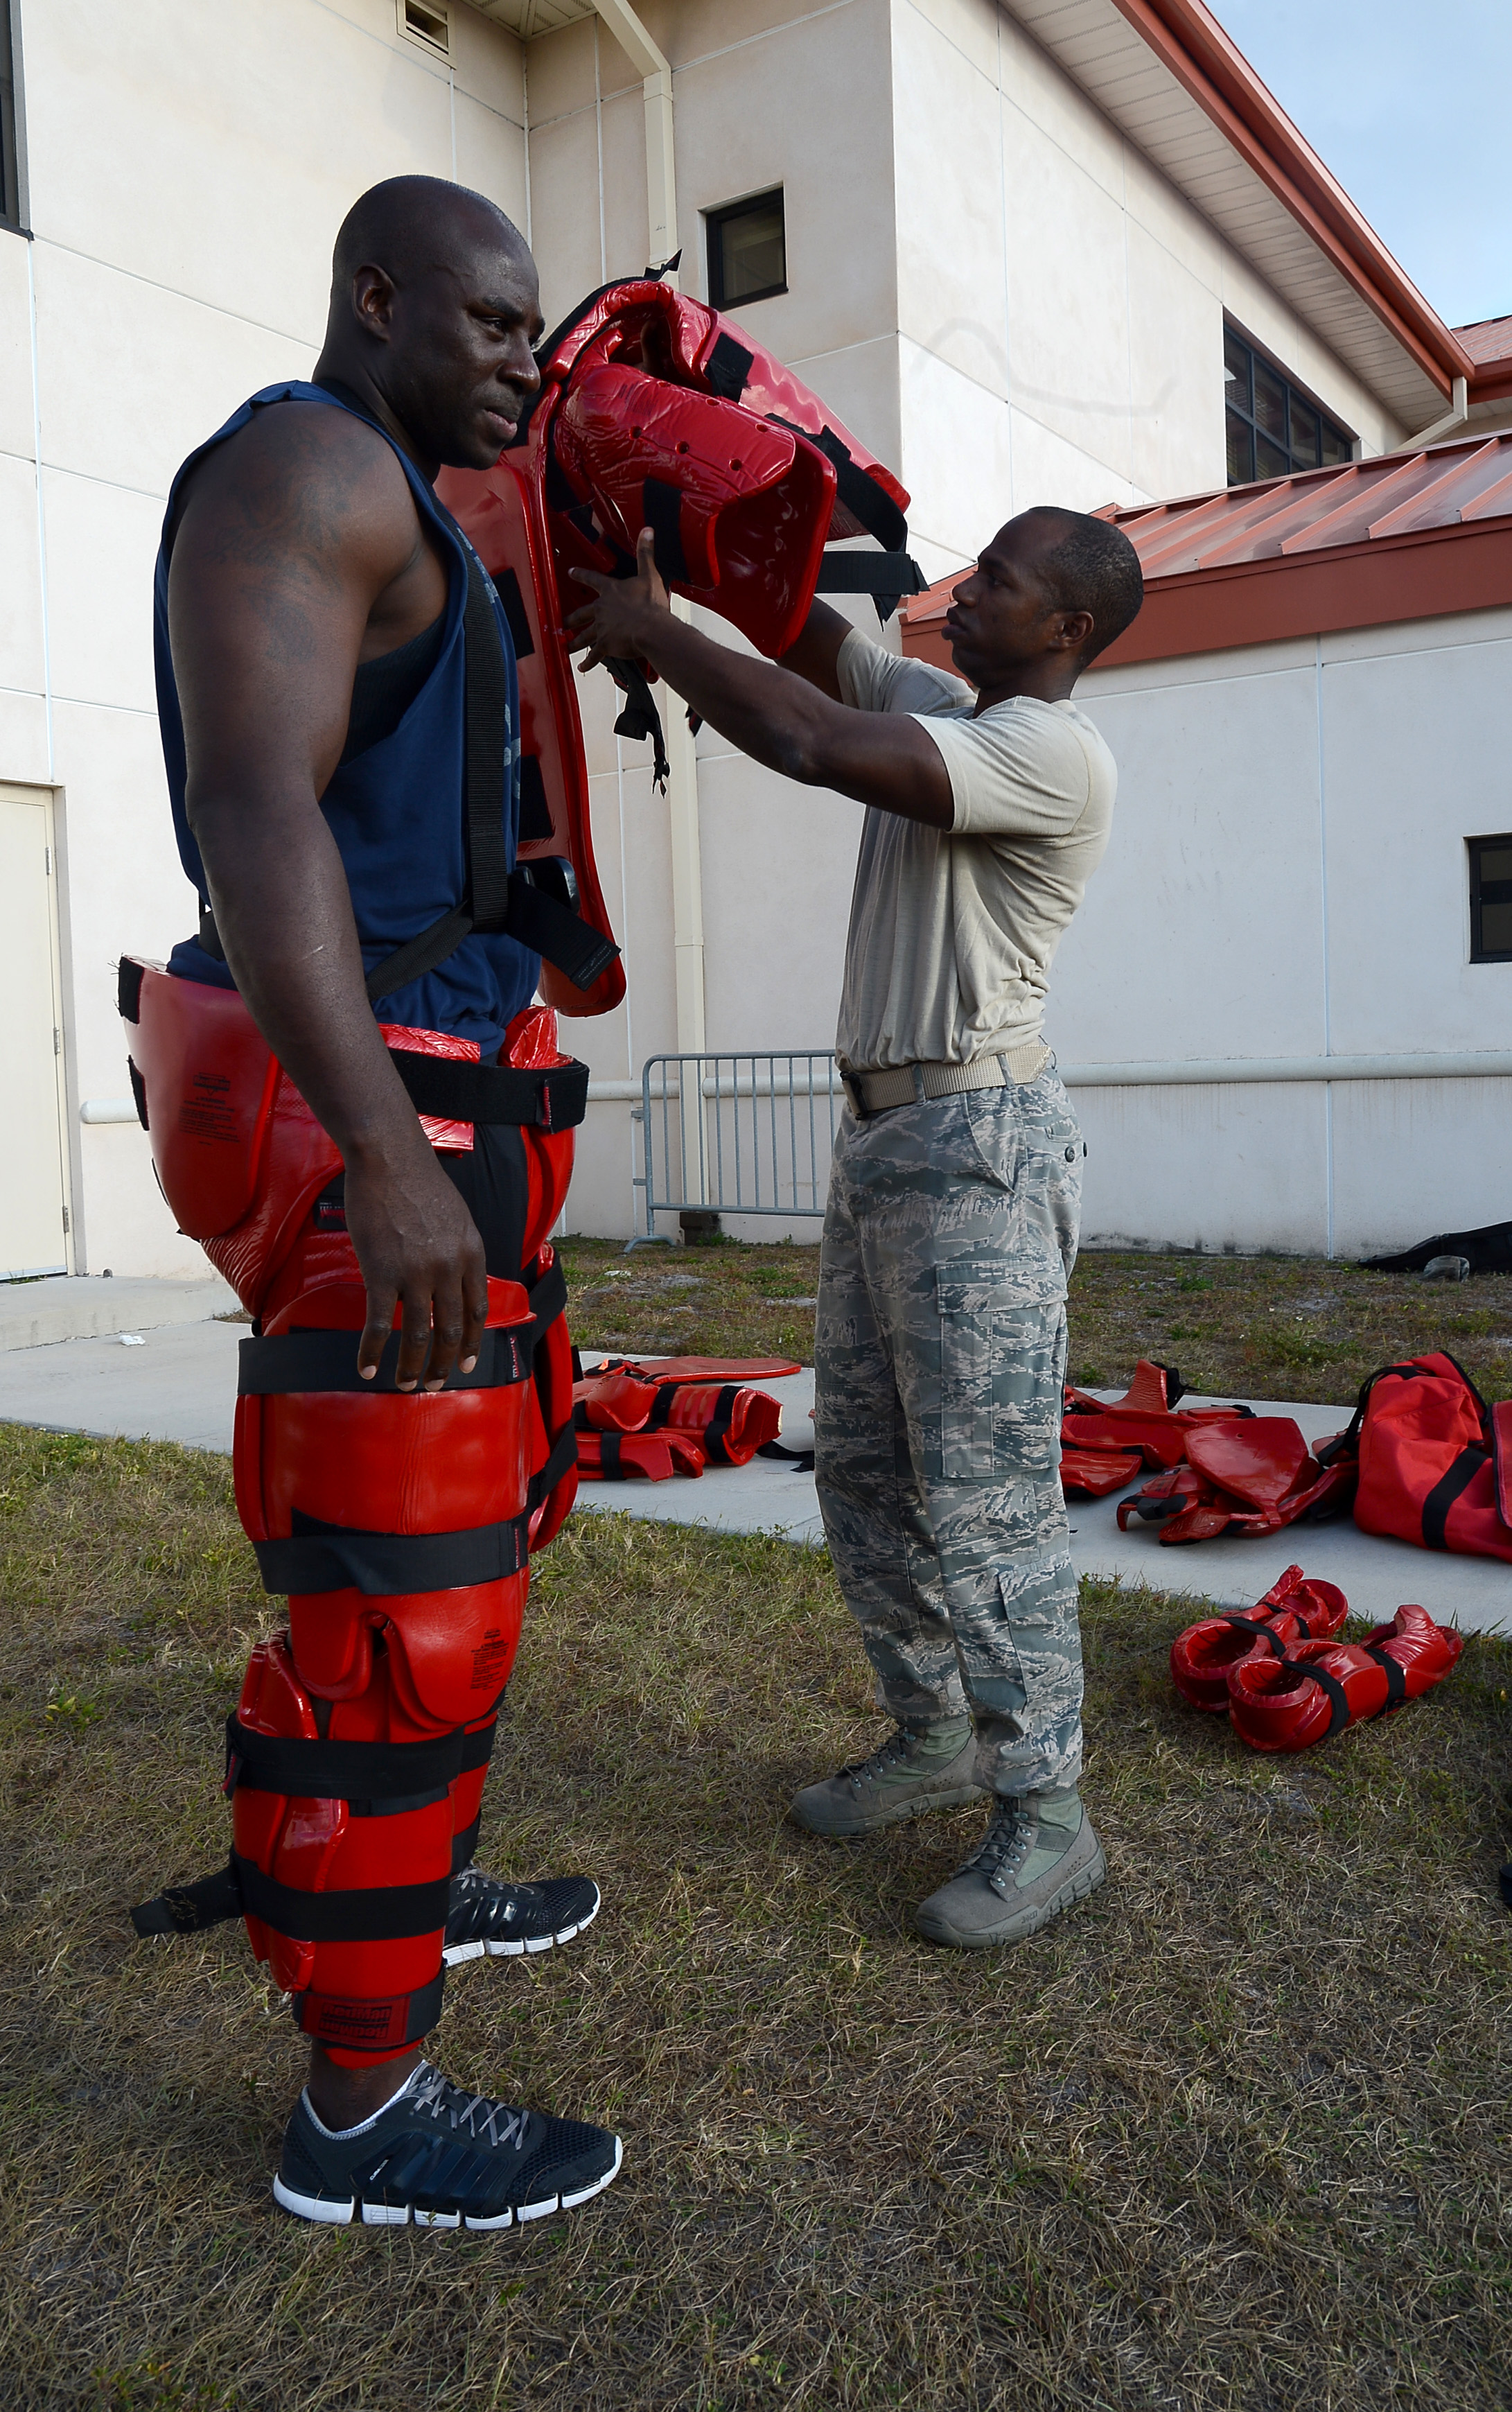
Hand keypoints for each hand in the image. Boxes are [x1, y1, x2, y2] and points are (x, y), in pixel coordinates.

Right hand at [341, 1133, 488, 1392]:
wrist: (388, 1158)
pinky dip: (372, 1351)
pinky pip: (378, 1324)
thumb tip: (453, 1280)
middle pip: (451, 1330)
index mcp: (471, 1254)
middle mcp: (450, 1269)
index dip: (473, 1342)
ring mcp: (417, 1274)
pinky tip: (366, 1367)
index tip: (467, 1364)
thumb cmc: (418, 1181)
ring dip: (411, 1367)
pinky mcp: (382, 1273)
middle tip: (434, 1384)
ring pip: (418, 1335)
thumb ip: (458, 1251)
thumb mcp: (457, 1217)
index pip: (478, 1310)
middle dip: (443, 1364)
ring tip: (404, 1385)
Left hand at [565, 528, 669, 670]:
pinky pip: (594, 656)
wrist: (651, 628)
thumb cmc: (650, 604)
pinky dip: (588, 663)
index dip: (581, 574)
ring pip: (584, 636)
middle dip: (571, 618)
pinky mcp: (606, 645)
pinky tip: (581, 668)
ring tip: (566, 646)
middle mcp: (602, 609)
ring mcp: (602, 628)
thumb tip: (647, 532)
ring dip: (574, 642)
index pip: (592, 579)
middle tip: (562, 623)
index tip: (571, 572)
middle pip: (582, 613)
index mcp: (611, 591)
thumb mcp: (649, 574)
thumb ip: (645, 553)